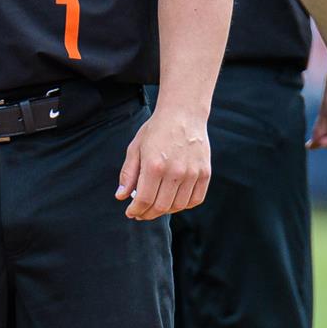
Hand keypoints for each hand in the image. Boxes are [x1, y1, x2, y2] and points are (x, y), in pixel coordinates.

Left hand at [115, 106, 210, 220]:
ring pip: (178, 206)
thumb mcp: (135, 148)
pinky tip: (173, 201)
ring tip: (156, 206)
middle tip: (141, 213)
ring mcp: (192, 173)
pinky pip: (195, 199)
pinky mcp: (205, 172)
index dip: (136, 210)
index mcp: (154, 165)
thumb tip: (121, 197)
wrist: (184, 113)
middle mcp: (175, 171)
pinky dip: (183, 205)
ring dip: (165, 211)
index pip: (144, 200)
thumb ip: (128, 174)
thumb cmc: (156, 130)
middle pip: (161, 207)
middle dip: (148, 214)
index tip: (130, 212)